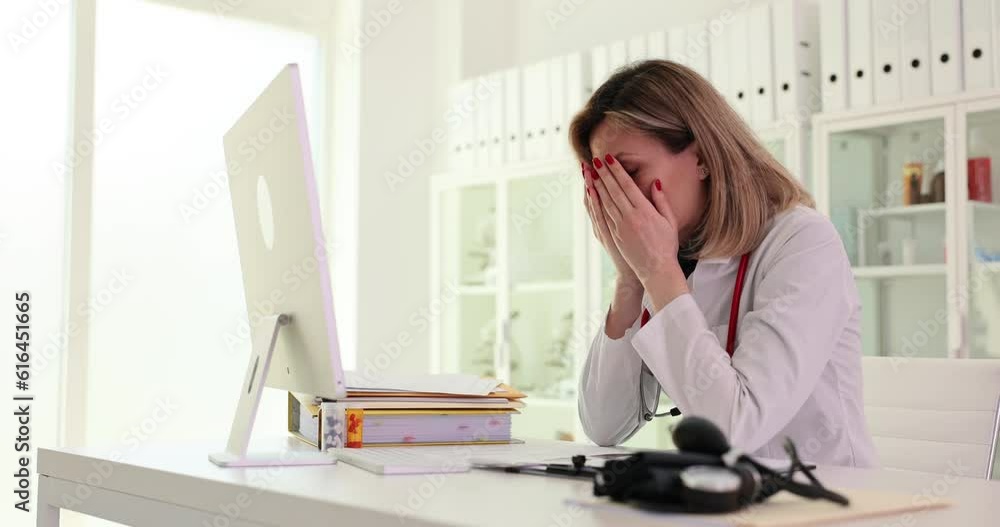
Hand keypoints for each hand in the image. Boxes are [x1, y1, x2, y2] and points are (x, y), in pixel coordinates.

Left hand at [589, 154, 688, 310]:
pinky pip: (603, 215)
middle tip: (595, 160)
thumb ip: (661, 201)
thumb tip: (655, 182)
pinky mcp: (614, 235)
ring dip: (597, 185)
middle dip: (603, 174)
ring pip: (605, 201)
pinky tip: (592, 194)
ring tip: (590, 173)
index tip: (609, 159)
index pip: (627, 185)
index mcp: (644, 211)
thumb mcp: (670, 221)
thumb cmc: (666, 245)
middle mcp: (630, 217)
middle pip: (613, 190)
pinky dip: (596, 202)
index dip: (616, 170)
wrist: (656, 270)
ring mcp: (620, 226)